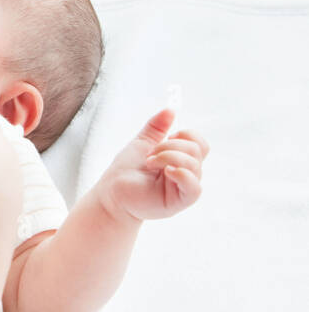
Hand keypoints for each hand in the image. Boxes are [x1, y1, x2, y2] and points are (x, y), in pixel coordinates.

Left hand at [97, 108, 208, 222]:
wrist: (112, 192)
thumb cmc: (126, 170)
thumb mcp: (143, 142)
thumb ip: (157, 127)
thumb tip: (171, 109)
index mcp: (181, 160)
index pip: (200, 144)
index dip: (187, 135)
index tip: (166, 138)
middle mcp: (186, 174)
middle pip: (197, 151)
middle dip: (172, 146)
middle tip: (150, 154)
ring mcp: (183, 188)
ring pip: (195, 165)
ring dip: (169, 157)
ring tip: (150, 163)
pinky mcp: (179, 202)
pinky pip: (194, 188)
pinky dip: (182, 174)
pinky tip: (166, 171)